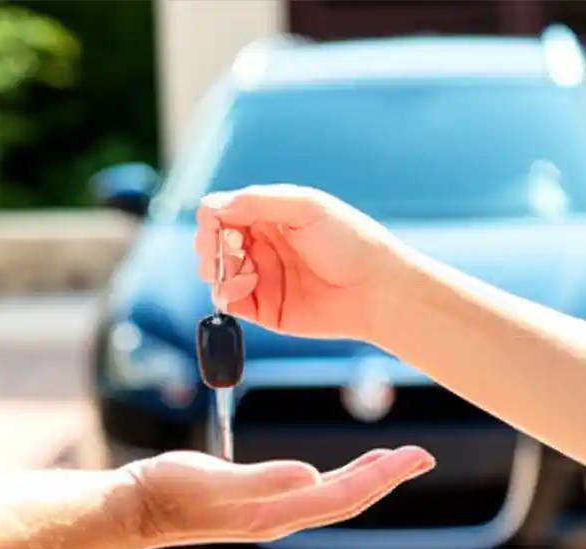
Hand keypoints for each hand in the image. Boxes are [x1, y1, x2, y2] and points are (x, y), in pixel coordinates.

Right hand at [123, 446, 433, 546]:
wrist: (137, 509)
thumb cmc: (170, 490)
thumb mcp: (214, 480)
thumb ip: (262, 480)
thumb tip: (311, 474)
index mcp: (277, 511)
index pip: (345, 494)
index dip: (384, 476)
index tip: (417, 457)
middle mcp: (281, 517)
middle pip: (348, 498)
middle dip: (387, 476)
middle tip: (422, 456)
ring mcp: (270, 513)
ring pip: (333, 497)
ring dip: (366, 478)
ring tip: (392, 460)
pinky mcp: (258, 504)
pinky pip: (313, 493)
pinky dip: (338, 478)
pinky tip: (340, 469)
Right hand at [194, 184, 411, 340]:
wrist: (377, 290)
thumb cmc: (350, 241)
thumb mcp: (305, 208)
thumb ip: (256, 202)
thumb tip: (209, 206)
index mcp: (272, 216)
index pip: (225, 213)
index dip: (212, 218)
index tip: (213, 225)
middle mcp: (264, 245)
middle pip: (215, 243)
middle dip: (208, 245)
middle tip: (214, 250)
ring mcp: (263, 277)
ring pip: (218, 273)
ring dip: (216, 269)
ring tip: (236, 270)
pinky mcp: (266, 309)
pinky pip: (231, 302)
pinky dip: (228, 293)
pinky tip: (245, 285)